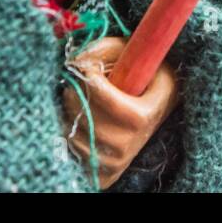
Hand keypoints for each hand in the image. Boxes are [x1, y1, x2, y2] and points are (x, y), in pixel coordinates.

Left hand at [61, 36, 177, 188]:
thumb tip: (77, 58)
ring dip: (69, 112)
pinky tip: (77, 118)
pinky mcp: (102, 173)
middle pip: (88, 119)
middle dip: (74, 94)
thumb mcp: (135, 56)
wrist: (152, 113)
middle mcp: (130, 144)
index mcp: (144, 115)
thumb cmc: (141, 78)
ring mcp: (115, 162)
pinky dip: (69, 131)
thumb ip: (107, 49)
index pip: (109, 101)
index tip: (85, 66)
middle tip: (73, 80)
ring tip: (76, 98)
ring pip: (76, 135)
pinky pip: (72, 151)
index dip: (90, 80)